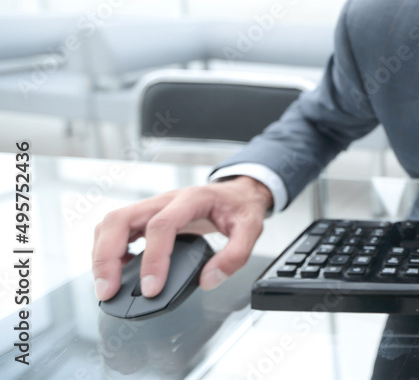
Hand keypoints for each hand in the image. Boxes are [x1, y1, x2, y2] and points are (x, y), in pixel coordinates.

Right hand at [92, 176, 272, 300]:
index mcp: (191, 200)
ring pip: (112, 223)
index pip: (161, 226)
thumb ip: (235, 255)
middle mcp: (165, 200)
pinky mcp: (146, 217)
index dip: (153, 259)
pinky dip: (109, 250)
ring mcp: (152, 207)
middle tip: (108, 291)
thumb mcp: (251, 228)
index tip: (151, 289)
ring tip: (106, 285)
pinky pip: (117, 230)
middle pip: (120, 220)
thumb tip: (208, 280)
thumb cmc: (240, 208)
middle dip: (107, 257)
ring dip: (102, 254)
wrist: (237, 192)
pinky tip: (118, 270)